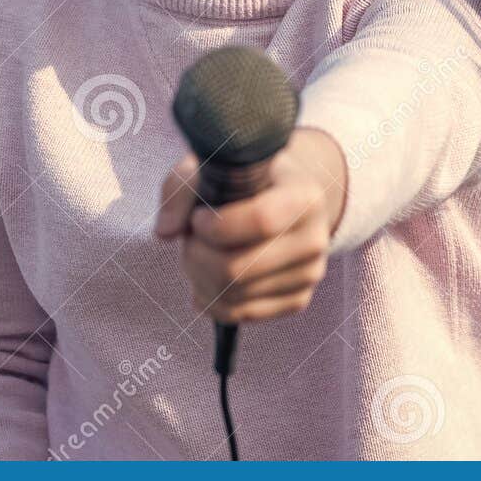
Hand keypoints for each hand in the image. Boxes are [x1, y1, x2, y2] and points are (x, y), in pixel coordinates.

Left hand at [153, 127, 347, 323]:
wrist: (285, 194)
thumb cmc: (245, 178)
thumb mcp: (212, 166)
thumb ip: (181, 189)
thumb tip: (165, 232)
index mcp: (304, 196)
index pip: (261, 221)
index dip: (216, 226)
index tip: (198, 218)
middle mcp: (315, 238)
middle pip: (236, 268)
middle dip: (196, 256)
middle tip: (190, 238)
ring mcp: (310, 273)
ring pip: (233, 296)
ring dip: (199, 277)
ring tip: (198, 253)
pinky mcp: (298, 299)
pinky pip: (240, 314)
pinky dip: (210, 299)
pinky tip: (206, 276)